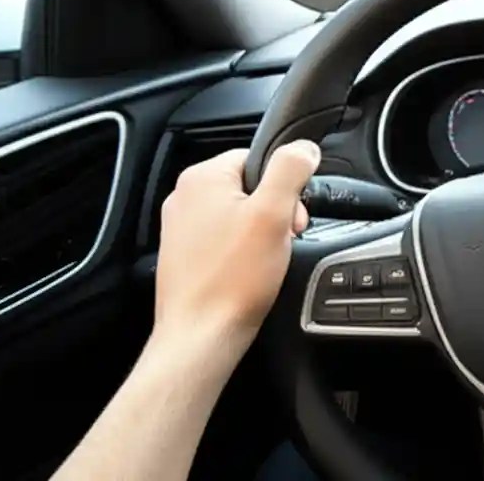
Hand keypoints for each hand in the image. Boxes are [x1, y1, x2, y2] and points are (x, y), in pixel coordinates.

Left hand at [155, 141, 320, 340]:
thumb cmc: (233, 280)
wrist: (202, 335)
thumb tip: (303, 147)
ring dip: (260, 233)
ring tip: (263, 260)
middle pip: (249, 187)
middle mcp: (184, 198)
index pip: (258, 159)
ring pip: (238, 214)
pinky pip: (224, 239)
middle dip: (274, 211)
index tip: (291, 217)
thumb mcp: (274, 214)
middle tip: (281, 239)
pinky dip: (241, 251)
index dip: (284, 186)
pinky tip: (247, 272)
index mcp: (202, 178)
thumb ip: (290, 171)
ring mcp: (181, 227)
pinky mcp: (184, 254)